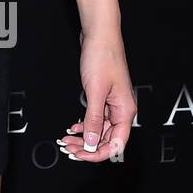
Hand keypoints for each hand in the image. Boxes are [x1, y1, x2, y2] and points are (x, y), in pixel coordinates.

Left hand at [57, 30, 136, 161]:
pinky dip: (84, 125)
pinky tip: (73, 128)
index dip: (98, 153)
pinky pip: (95, 118)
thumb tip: (91, 142)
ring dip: (83, 137)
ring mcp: (111, 104)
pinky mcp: (102, 97)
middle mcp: (120, 110)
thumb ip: (93, 118)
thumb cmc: (102, 58)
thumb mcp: (95, 91)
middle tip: (68, 149)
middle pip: (106, 138)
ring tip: (67, 140)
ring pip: (98, 129)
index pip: (115, 143)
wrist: (99, 36)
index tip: (81, 156)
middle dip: (87, 147)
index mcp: (125, 111)